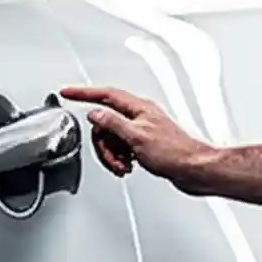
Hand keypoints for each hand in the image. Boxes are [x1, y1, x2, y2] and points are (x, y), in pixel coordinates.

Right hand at [59, 86, 217, 188]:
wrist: (193, 169)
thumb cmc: (174, 153)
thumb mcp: (136, 137)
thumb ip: (112, 123)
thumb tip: (95, 113)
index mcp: (138, 108)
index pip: (105, 95)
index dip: (83, 93)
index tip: (67, 92)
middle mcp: (140, 116)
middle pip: (106, 122)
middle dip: (103, 143)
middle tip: (111, 157)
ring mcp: (142, 130)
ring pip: (112, 137)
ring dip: (112, 154)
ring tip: (123, 165)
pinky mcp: (144, 145)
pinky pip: (121, 147)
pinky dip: (119, 158)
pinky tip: (128, 166)